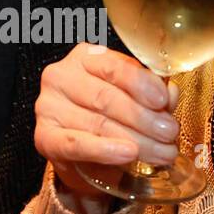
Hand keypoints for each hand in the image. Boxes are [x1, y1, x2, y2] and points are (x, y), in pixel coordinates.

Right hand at [34, 42, 178, 213]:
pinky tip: (127, 154)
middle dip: (144, 118)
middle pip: (106, 97)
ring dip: (136, 140)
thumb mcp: (133, 99)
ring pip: (97, 123)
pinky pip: (75, 144)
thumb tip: (170, 95)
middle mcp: (61, 77)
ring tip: (162, 152)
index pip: (113, 67)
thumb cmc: (108, 118)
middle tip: (169, 133)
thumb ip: (152, 94)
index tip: (163, 101)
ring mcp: (48, 107)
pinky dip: (103, 150)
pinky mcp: (43, 137)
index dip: (141, 84)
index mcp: (85, 58)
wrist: (82, 155)